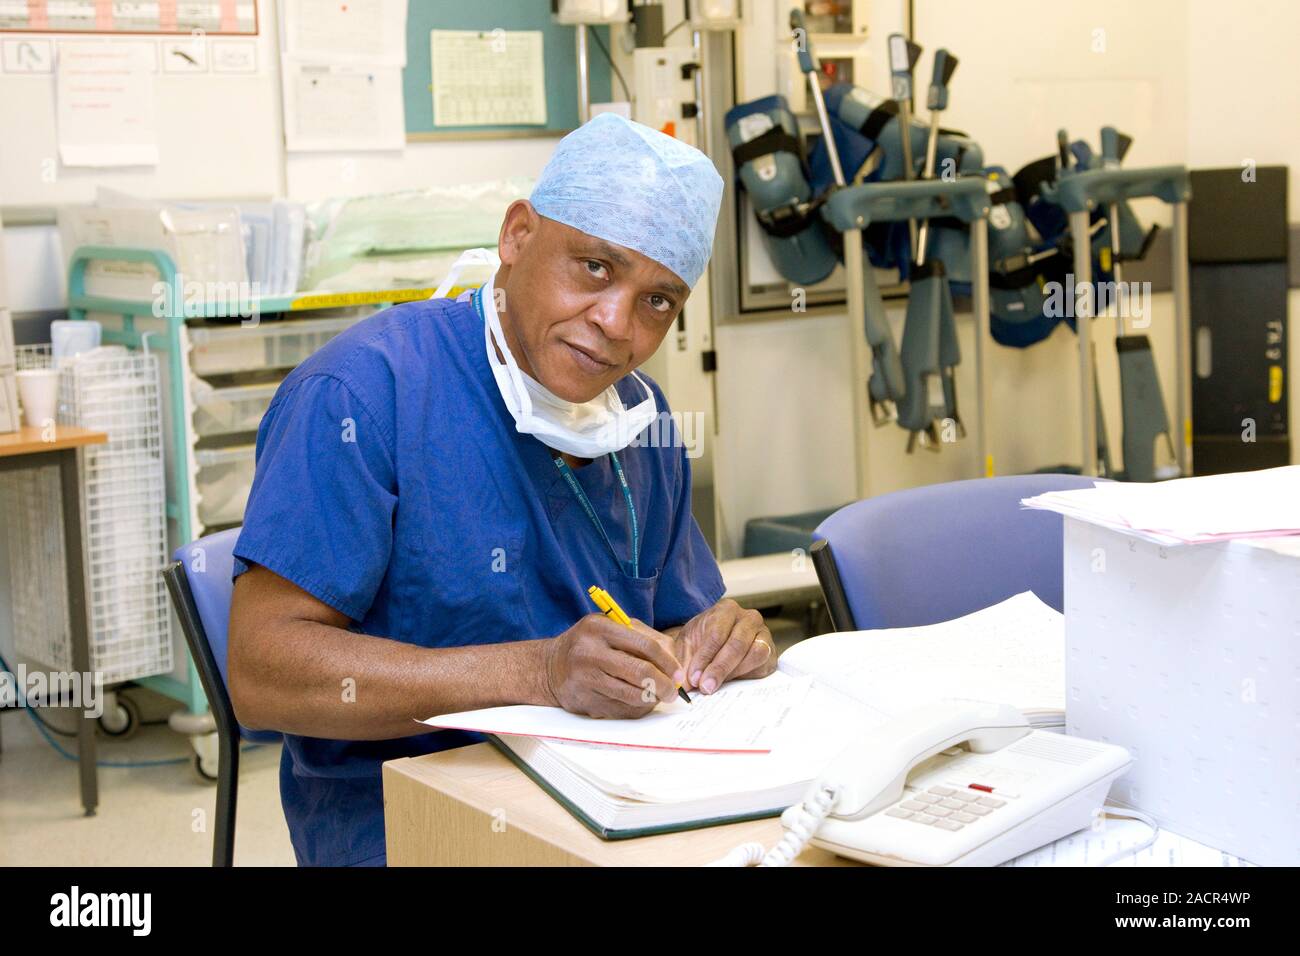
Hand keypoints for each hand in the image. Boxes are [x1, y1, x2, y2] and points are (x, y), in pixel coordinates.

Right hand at [542, 614, 683, 717]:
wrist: (550, 667)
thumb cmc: (588, 645)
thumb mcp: (609, 629)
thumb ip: (641, 638)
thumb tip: (674, 663)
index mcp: (599, 628)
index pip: (645, 646)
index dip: (668, 662)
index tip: (678, 674)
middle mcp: (590, 652)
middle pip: (640, 672)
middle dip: (664, 685)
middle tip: (673, 692)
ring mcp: (585, 678)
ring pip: (632, 695)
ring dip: (651, 699)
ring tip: (656, 696)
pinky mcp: (583, 701)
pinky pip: (620, 710)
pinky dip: (635, 708)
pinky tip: (636, 702)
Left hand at [674, 599, 776, 694]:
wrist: (714, 646)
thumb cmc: (700, 643)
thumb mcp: (686, 647)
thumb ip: (682, 662)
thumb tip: (683, 686)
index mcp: (726, 610)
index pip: (716, 634)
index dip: (704, 657)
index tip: (693, 677)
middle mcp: (749, 619)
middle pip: (737, 644)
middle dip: (719, 668)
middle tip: (705, 686)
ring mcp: (763, 635)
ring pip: (755, 654)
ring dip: (734, 673)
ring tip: (716, 686)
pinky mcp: (771, 653)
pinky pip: (764, 665)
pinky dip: (747, 676)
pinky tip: (731, 684)